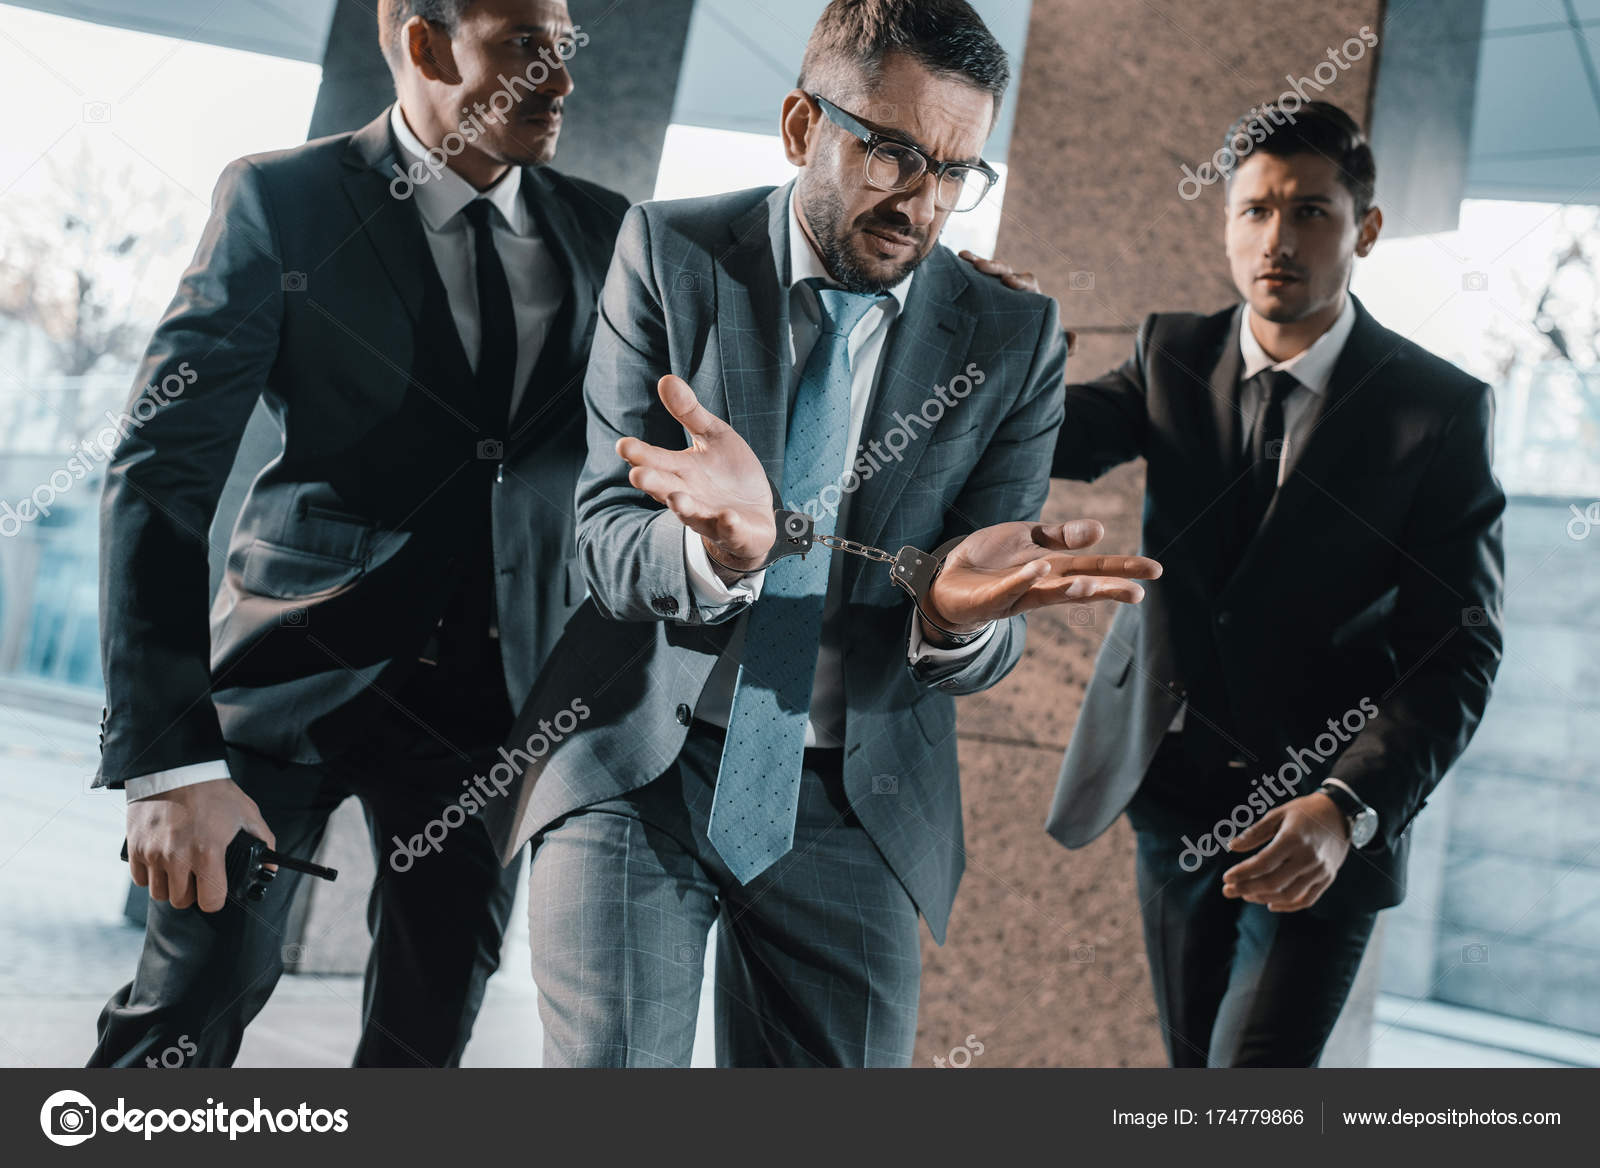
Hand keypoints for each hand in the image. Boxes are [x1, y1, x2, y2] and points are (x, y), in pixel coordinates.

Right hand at [126, 777, 275, 912]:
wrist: (176, 769)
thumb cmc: (213, 791)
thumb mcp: (247, 813)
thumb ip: (264, 841)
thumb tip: (271, 866)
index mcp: (207, 853)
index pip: (210, 902)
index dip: (216, 900)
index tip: (217, 892)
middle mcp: (177, 858)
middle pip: (181, 901)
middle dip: (193, 893)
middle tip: (198, 878)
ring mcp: (153, 854)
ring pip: (159, 893)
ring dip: (171, 886)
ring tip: (180, 869)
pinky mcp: (135, 848)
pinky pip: (141, 879)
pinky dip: (151, 875)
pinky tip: (163, 861)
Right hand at [618, 375, 775, 576]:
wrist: (753, 513)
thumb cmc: (727, 473)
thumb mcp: (712, 436)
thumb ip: (689, 413)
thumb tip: (665, 379)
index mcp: (679, 471)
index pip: (654, 461)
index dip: (639, 454)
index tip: (623, 445)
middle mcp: (688, 495)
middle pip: (665, 489)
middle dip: (653, 483)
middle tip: (637, 475)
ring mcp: (710, 516)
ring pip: (693, 513)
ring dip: (684, 507)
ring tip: (677, 498)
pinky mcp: (735, 531)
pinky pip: (731, 530)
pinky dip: (729, 525)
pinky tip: (729, 517)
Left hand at [923, 519, 1161, 633]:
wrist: (947, 577)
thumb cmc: (991, 560)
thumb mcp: (1029, 539)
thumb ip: (1062, 536)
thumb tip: (1101, 530)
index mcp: (1054, 568)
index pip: (1094, 566)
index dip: (1123, 568)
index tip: (1156, 571)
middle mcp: (1041, 586)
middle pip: (1079, 586)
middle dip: (1107, 589)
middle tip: (1138, 594)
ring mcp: (1016, 595)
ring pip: (1047, 595)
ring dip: (1069, 591)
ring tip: (1090, 585)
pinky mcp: (989, 600)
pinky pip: (1009, 589)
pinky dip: (1024, 580)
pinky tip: (1040, 570)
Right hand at [957, 251, 1074, 353]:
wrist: (1016, 348)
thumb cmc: (1033, 345)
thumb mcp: (1048, 348)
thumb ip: (1063, 346)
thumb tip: (1073, 339)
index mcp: (1032, 297)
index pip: (1028, 282)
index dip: (1019, 280)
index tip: (1008, 281)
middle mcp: (1015, 288)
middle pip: (1007, 270)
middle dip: (996, 267)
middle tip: (982, 267)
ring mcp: (997, 287)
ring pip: (990, 270)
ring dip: (979, 262)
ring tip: (965, 258)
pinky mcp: (982, 289)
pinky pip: (975, 275)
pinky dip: (967, 265)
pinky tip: (957, 258)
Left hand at [1221, 792, 1350, 911]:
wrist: (1340, 813)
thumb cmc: (1304, 812)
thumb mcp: (1278, 814)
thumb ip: (1255, 832)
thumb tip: (1232, 847)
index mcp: (1293, 838)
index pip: (1263, 863)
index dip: (1243, 873)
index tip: (1226, 878)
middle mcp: (1308, 857)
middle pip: (1274, 882)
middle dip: (1247, 888)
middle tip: (1228, 891)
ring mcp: (1320, 870)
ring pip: (1288, 894)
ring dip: (1263, 898)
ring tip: (1245, 894)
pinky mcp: (1328, 878)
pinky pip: (1306, 899)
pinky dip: (1288, 906)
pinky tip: (1270, 904)